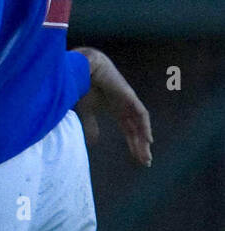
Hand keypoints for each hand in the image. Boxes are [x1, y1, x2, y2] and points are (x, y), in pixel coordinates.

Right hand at [73, 47, 152, 166]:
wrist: (83, 69)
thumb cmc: (83, 87)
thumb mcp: (86, 111)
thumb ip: (91, 126)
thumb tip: (92, 143)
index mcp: (118, 111)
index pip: (130, 131)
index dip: (134, 145)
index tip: (138, 159)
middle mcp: (126, 108)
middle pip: (137, 130)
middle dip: (141, 146)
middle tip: (146, 162)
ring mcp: (129, 102)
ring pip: (140, 125)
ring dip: (143, 140)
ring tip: (146, 155)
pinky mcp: (129, 96)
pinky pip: (141, 114)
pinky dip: (145, 127)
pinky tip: (147, 139)